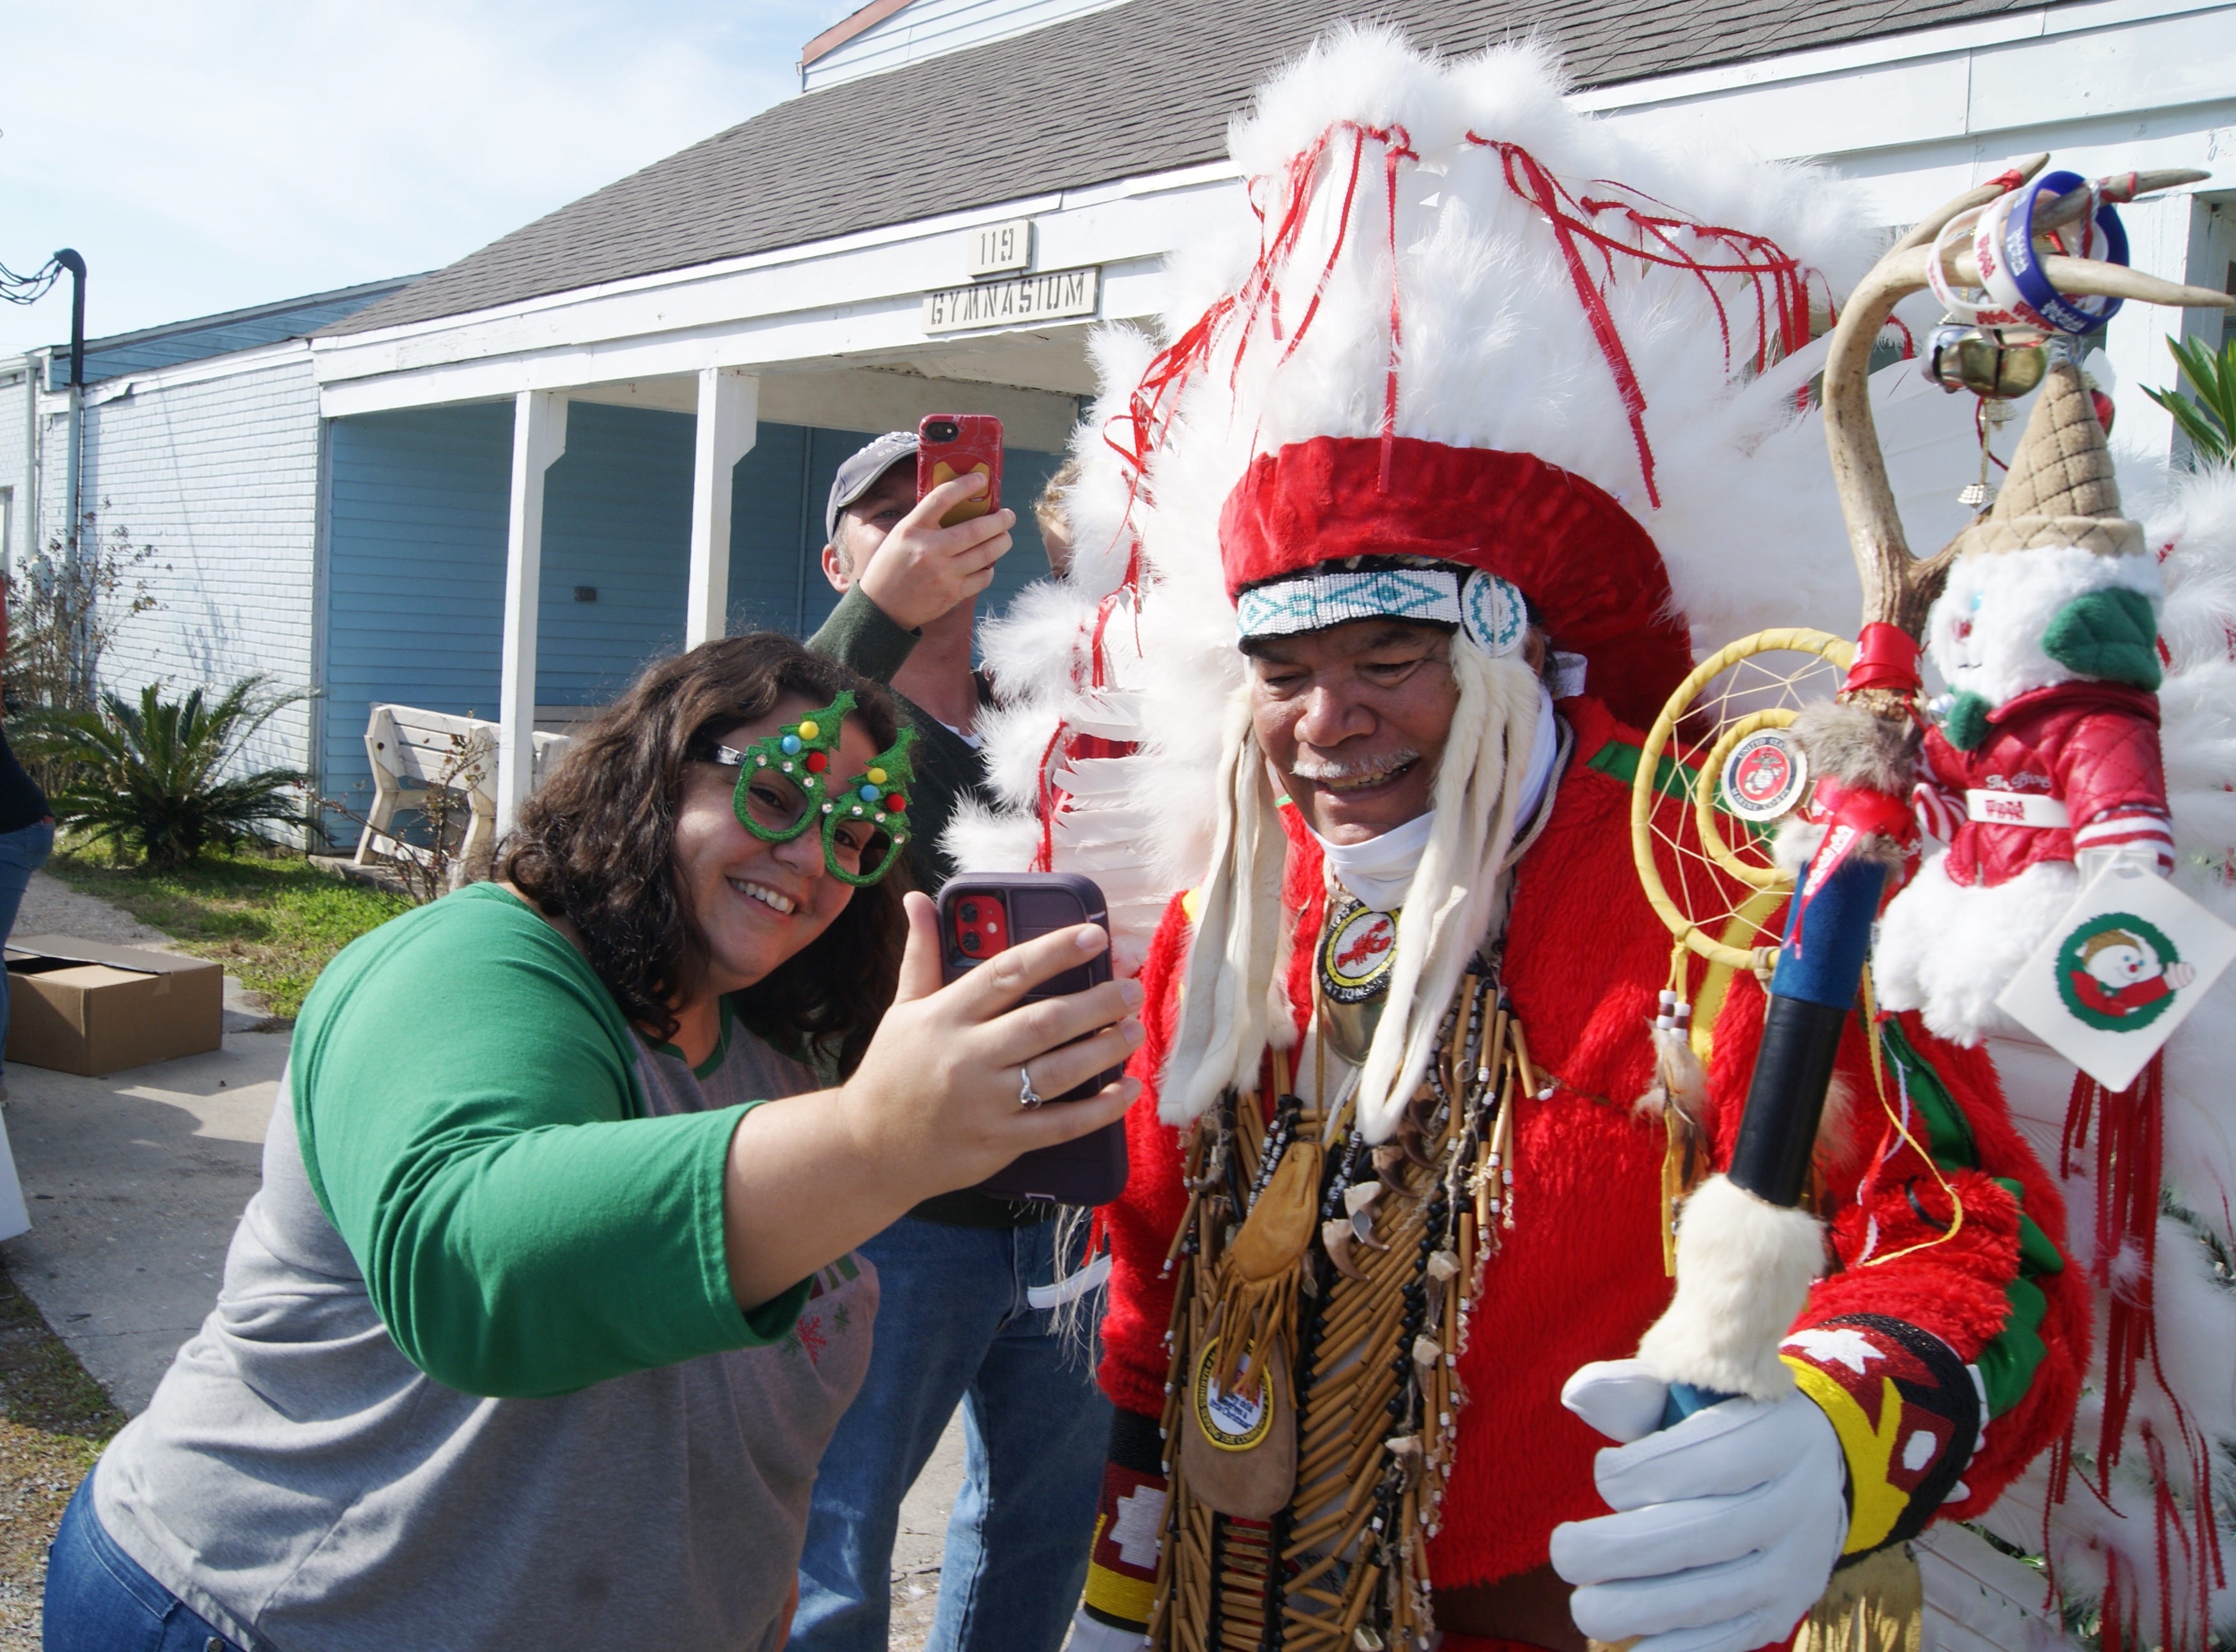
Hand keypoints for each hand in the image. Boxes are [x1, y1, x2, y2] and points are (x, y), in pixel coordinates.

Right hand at [719, 892, 1140, 1308]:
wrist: (868, 1150)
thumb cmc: (891, 1073)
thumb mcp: (902, 1009)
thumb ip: (921, 954)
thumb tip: (918, 899)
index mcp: (945, 1016)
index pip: (1006, 972)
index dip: (1054, 951)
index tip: (1094, 934)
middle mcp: (966, 1057)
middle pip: (1044, 1022)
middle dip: (1097, 1003)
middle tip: (1131, 988)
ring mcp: (985, 1103)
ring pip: (1059, 1071)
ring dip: (1106, 1049)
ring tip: (1135, 1028)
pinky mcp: (1000, 1142)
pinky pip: (1061, 1125)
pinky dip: (1100, 1109)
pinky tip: (1127, 1088)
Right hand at [856, 474, 1014, 628]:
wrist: (882, 608)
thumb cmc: (891, 567)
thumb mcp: (900, 536)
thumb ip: (925, 522)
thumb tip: (960, 504)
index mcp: (912, 529)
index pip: (942, 498)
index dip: (965, 485)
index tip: (981, 479)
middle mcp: (930, 549)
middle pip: (976, 529)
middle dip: (1000, 520)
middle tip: (1008, 516)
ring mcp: (943, 573)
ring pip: (986, 553)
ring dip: (1002, 542)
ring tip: (1005, 537)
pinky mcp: (953, 594)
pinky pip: (983, 578)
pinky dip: (989, 569)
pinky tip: (987, 564)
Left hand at [1549, 1360, 1846, 1651]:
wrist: (1809, 1472)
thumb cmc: (1721, 1420)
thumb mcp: (1689, 1389)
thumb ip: (1634, 1392)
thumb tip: (1579, 1393)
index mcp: (1776, 1435)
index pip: (1708, 1460)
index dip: (1644, 1473)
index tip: (1604, 1473)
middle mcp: (1796, 1503)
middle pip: (1708, 1534)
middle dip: (1625, 1550)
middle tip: (1565, 1553)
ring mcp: (1794, 1565)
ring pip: (1716, 1596)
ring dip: (1641, 1608)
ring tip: (1586, 1606)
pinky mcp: (1781, 1612)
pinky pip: (1727, 1640)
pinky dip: (1675, 1651)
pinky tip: (1628, 1649)